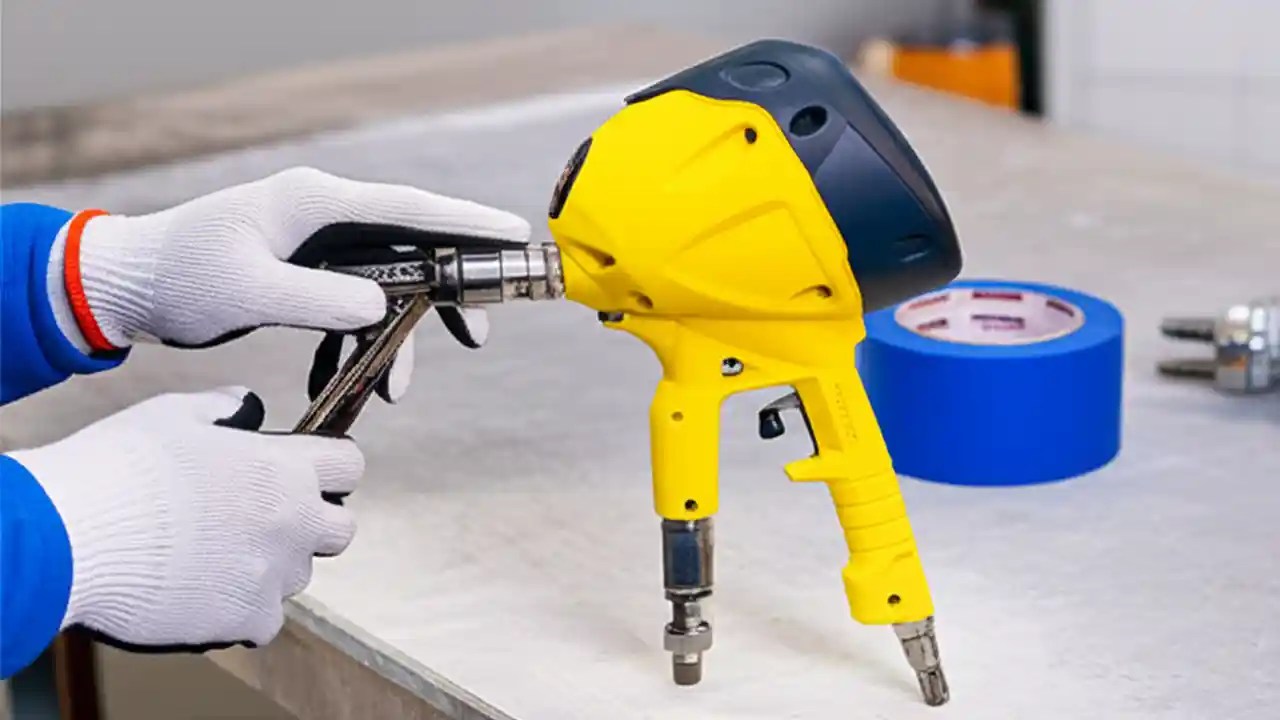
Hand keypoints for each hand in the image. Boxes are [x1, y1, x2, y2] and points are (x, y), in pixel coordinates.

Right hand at [8, 388, 361, 649]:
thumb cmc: (122, 466)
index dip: (328, 466)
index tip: (304, 471)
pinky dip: (242, 610)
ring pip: (299, 576)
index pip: (349, 465)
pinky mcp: (247, 618)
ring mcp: (274, 575)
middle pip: (340, 529)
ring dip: (272, 567)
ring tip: (217, 555)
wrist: (72, 535)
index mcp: (285, 468)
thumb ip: (224, 409)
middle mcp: (293, 522)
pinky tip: (204, 591)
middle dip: (312, 523)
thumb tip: (247, 406)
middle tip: (265, 519)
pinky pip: (265, 620)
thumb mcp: (174, 413)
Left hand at [66, 167, 529, 399]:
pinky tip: (339, 386)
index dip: (464, 223)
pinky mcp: (306, 277)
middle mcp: (324, 219)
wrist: (129, 286)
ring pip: (386, 290)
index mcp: (315, 204)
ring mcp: (317, 248)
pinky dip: (352, 352)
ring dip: (395, 341)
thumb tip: (380, 311)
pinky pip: (351, 313)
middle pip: (410, 250)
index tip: (513, 234)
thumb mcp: (245, 289)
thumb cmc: (179, 276)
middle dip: (444, 296)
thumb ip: (315, 299)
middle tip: (477, 334)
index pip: (407, 209)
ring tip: (395, 393)